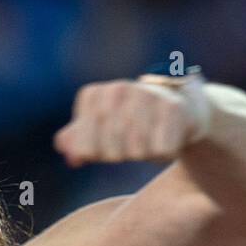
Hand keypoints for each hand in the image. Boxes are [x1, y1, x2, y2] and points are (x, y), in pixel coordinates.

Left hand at [53, 74, 210, 166]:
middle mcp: (118, 90)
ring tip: (151, 136)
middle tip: (133, 143)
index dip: (96, 154)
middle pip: (109, 151)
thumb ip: (78, 140)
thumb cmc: (135, 123)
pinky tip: (169, 136)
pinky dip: (165, 152)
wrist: (182, 109)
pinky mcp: (173, 109)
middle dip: (121, 155)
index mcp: (94, 96)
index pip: (84, 146)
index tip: (107, 144)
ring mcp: (146, 97)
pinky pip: (161, 150)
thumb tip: (62, 146)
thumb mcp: (102, 131)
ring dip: (145, 153)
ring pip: (136, 151)